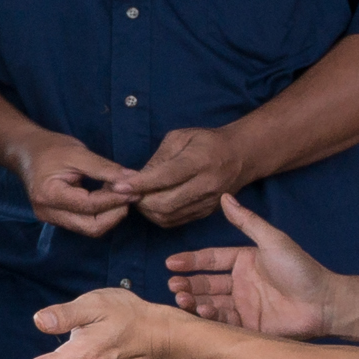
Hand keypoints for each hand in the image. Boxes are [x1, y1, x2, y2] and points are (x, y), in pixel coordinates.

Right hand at [8, 128, 142, 238]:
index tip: (135, 189)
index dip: (115, 199)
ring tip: (119, 194)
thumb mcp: (78, 153)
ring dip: (109, 215)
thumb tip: (132, 180)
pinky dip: (101, 214)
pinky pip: (84, 223)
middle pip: (91, 227)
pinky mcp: (58, 218)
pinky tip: (107, 197)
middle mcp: (48, 213)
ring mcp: (51, 218)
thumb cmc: (50, 148)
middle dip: (115, 214)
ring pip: (90, 229)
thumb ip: (105, 168)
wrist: (26, 151)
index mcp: (49, 195)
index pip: (90, 206)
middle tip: (130, 195)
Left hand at [118, 119, 254, 226]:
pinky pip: (175, 221)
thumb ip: (159, 158)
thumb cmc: (207, 142)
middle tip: (124, 191)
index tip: (117, 186)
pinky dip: (158, 215)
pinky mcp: (206, 213)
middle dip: (139, 200)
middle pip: (165, 203)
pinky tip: (151, 203)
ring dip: (146, 209)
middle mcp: (206, 185)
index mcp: (200, 161)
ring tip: (136, 196)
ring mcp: (208, 202)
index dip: (140, 184)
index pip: (166, 177)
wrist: (241, 156)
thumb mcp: (181, 137)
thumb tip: (136, 178)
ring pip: (168, 216)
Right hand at [167, 195, 340, 339]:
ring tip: (182, 299)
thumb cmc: (300, 268)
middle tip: (173, 284)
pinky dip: (210, 318)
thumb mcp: (272, 240)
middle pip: (206, 283)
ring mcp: (244, 306)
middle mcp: (240, 284)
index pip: (210, 260)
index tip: (171, 263)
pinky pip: (224, 322)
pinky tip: (202, 312)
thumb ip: (247, 221)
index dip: (191, 261)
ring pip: (210, 302)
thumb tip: (224, 196)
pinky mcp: (249, 327)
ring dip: (194, 301)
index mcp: (244, 262)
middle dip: (187, 284)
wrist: (324, 303)